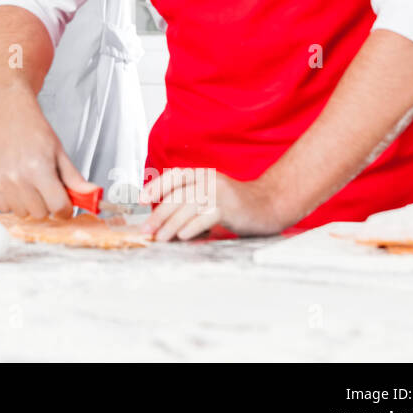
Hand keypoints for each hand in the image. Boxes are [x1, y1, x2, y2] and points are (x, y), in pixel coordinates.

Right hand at [0, 98, 97, 219]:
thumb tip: (93, 196)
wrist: (9, 117)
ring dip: (27, 203)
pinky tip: (13, 183)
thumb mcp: (60, 153)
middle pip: (40, 213)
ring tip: (27, 183)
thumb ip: (75, 180)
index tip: (64, 204)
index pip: (58, 207)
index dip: (65, 209)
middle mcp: (17, 177)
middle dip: (46, 204)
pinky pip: (3, 208)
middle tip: (44, 187)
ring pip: (21, 213)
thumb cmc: (34, 132)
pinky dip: (10, 200)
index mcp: (38, 168)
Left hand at [140, 168, 284, 240]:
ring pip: (188, 207)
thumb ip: (191, 203)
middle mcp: (209, 180)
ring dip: (171, 225)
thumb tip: (163, 221)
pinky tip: (183, 237)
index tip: (142, 199)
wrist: (271, 205)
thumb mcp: (211, 197)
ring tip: (161, 238)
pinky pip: (204, 217)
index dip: (156, 186)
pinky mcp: (229, 207)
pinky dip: (191, 227)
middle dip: (159, 214)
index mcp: (202, 175)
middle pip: (177, 196)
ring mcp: (219, 192)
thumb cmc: (238, 205)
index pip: (174, 176)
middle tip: (147, 230)